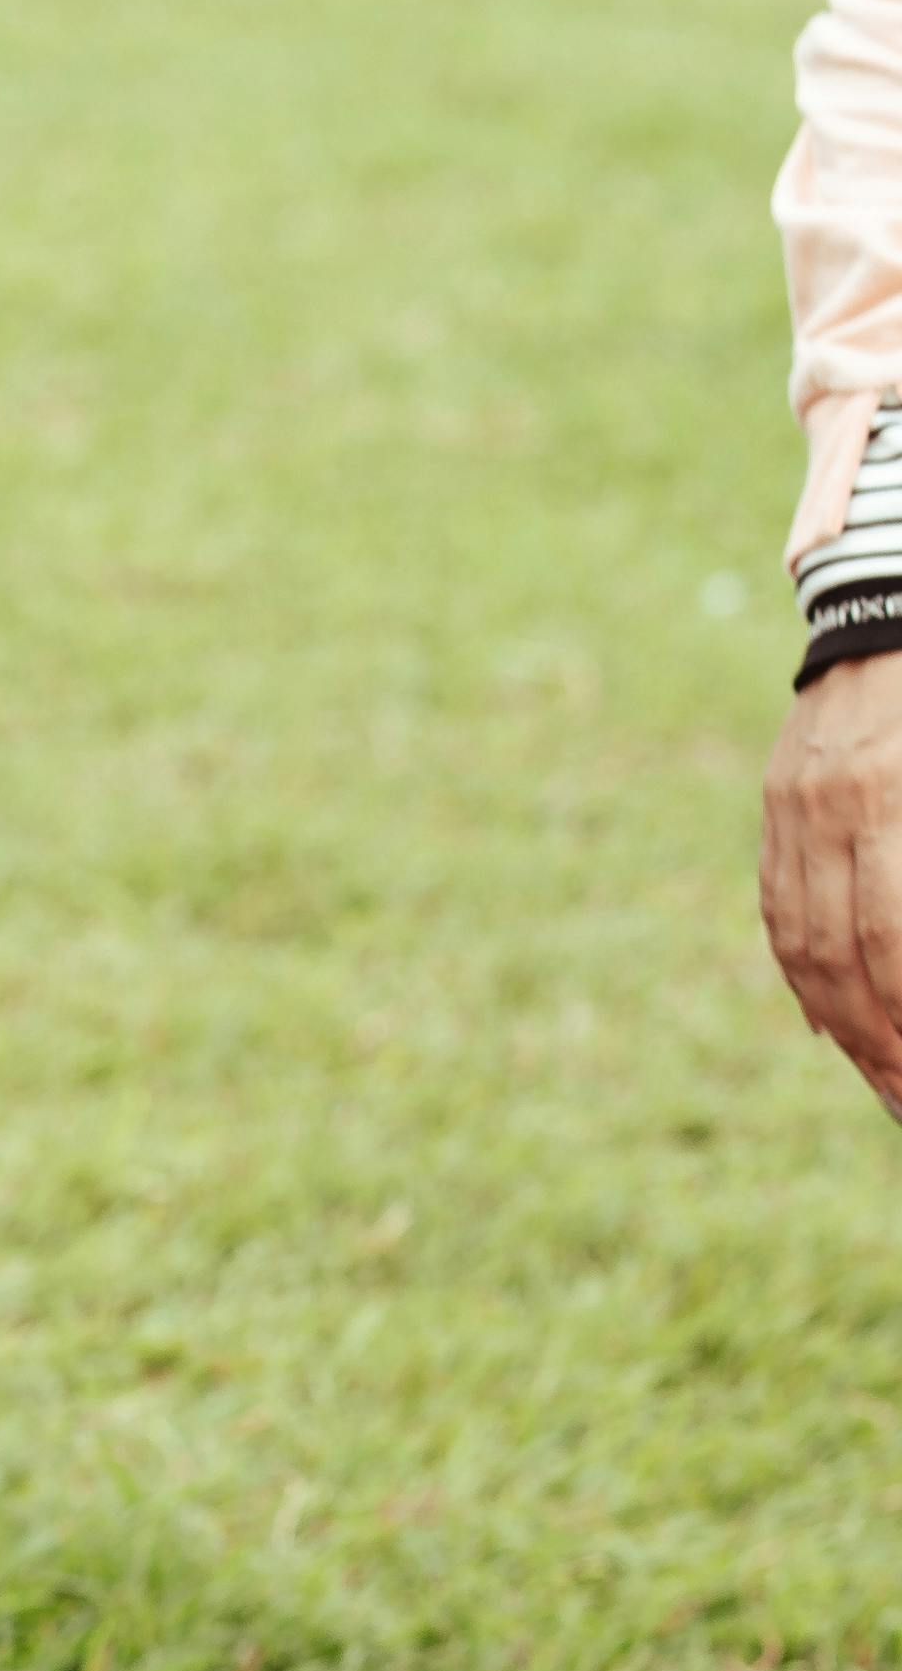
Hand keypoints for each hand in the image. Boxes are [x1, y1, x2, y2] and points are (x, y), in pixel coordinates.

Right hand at [759, 650, 901, 1117]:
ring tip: (884, 1083)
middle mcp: (835, 805)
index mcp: (891, 792)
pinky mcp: (781, 800)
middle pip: (847, 959)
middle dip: (885, 1047)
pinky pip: (782, 908)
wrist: (897, 587)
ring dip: (847, 1029)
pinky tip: (835, 1022)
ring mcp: (796, 803)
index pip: (893, 938)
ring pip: (806, 944)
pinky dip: (806, 977)